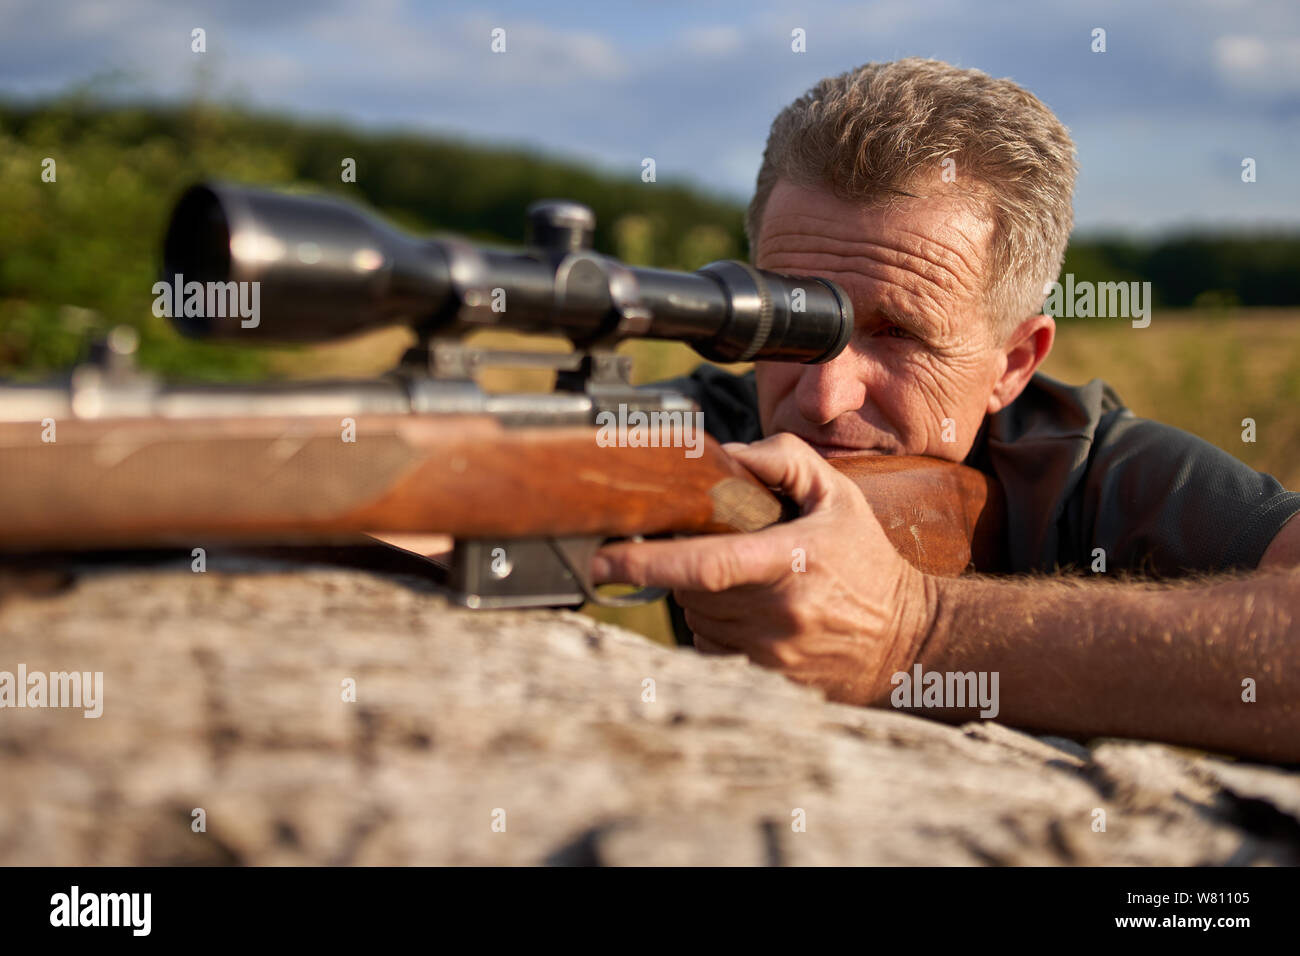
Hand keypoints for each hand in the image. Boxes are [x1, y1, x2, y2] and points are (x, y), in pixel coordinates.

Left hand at [590, 433, 935, 705]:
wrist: (908, 641)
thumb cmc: (867, 563)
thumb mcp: (840, 497)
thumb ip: (787, 461)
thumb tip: (729, 454)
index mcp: (790, 563)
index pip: (707, 565)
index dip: (649, 563)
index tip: (604, 559)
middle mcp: (777, 615)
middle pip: (692, 590)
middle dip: (687, 566)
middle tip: (718, 549)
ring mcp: (771, 656)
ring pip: (698, 621)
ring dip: (702, 598)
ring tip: (744, 583)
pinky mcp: (768, 683)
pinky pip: (712, 651)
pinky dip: (715, 628)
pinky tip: (748, 614)